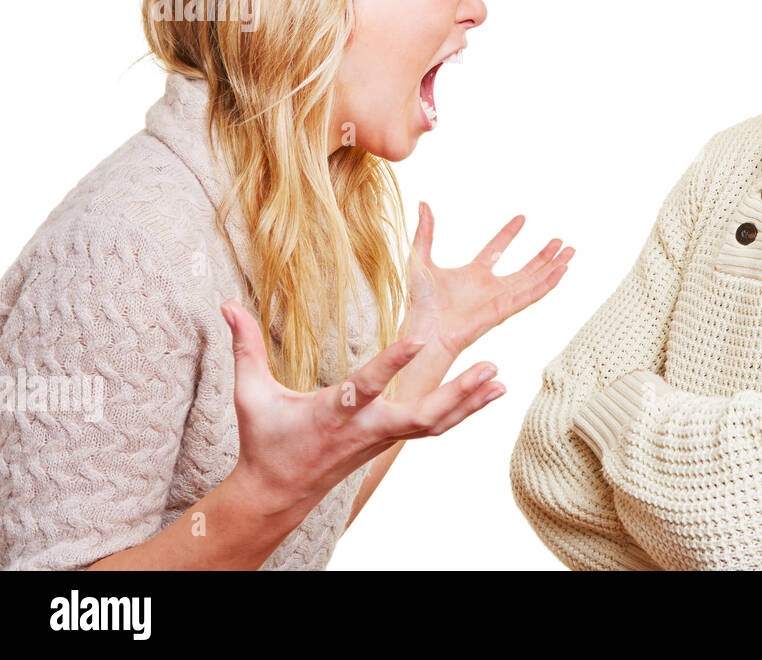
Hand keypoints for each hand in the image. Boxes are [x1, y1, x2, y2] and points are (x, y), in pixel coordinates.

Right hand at [220, 299, 504, 519]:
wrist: (279, 491)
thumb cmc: (265, 440)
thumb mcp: (250, 395)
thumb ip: (245, 347)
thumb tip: (226, 304)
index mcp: (334, 413)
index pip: (367, 386)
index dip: (392, 364)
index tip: (419, 340)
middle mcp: (366, 428)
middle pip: (421, 416)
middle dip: (456, 395)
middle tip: (489, 367)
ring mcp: (383, 438)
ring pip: (435, 424)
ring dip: (469, 401)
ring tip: (500, 377)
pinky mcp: (392, 440)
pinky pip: (435, 427)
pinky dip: (464, 410)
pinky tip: (491, 392)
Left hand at [396, 201, 572, 400]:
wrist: (424, 327)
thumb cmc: (420, 302)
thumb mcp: (421, 258)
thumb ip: (425, 232)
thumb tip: (423, 204)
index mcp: (472, 275)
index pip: (496, 250)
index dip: (509, 233)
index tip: (522, 218)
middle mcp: (490, 288)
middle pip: (524, 269)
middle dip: (543, 255)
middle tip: (559, 241)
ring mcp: (500, 299)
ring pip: (534, 280)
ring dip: (552, 266)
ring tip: (570, 251)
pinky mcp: (505, 310)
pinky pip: (532, 295)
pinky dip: (549, 283)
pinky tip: (563, 270)